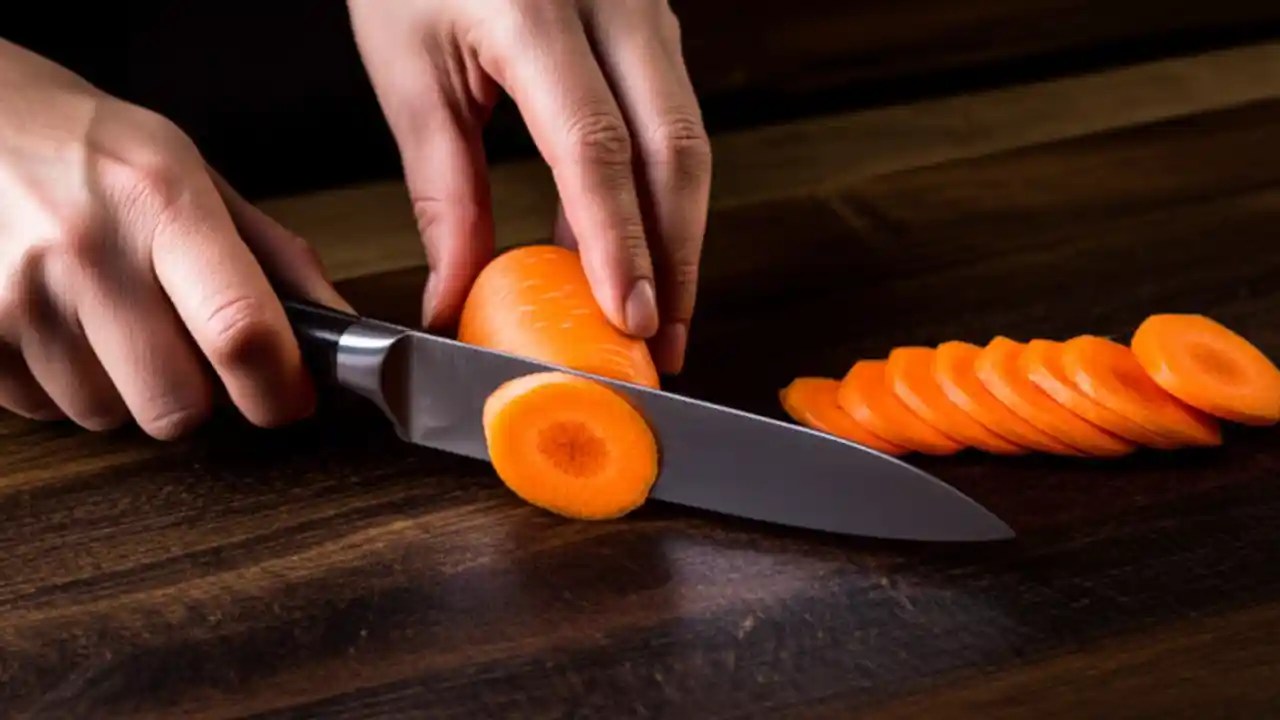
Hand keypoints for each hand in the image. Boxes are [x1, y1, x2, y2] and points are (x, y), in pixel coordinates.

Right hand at [0, 39, 350, 436]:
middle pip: (175, 405)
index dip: (278, 389)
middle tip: (183, 347)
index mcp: (163, 201)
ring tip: (104, 315)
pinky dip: (60, 383)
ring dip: (123, 387)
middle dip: (196, 395)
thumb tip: (339, 331)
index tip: (291, 399)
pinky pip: (44, 409)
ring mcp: (16, 294)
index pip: (240, 331)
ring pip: (108, 416)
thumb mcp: (189, 170)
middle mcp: (87, 250)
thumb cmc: (84, 144)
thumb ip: (271, 255)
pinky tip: (54, 319)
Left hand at [347, 0, 711, 372]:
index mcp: (532, 13)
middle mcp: (613, 6)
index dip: (619, 242)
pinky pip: (673, 122)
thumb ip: (444, 192)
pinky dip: (659, 196)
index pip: (596, 146)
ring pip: (689, 140)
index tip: (632, 317)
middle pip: (676, 149)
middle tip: (665, 342)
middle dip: (678, 258)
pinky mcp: (653, 26)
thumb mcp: (410, 73)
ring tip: (658, 313)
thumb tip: (458, 294)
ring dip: (678, 235)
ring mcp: (645, 11)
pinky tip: (636, 250)